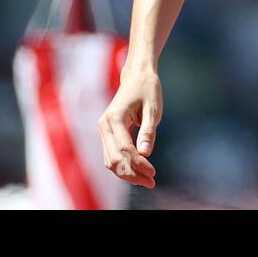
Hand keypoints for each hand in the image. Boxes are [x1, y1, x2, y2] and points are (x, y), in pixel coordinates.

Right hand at [97, 67, 161, 188]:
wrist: (136, 74)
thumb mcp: (153, 108)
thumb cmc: (147, 88)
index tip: (154, 173)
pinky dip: (123, 166)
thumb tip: (145, 154)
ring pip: (110, 160)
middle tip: (151, 182)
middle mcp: (104, 125)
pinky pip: (111, 154)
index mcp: (115, 118)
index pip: (125, 149)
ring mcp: (103, 129)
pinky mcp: (107, 132)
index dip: (139, 165)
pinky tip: (138, 172)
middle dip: (132, 174)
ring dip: (127, 173)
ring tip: (146, 180)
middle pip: (114, 159)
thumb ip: (148, 131)